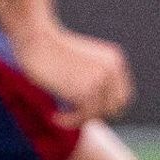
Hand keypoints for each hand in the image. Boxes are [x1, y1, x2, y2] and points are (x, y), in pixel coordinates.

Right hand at [12, 22, 133, 125]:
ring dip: (77, 119)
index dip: (105, 107)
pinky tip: (55, 115)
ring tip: (59, 114)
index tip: (85, 110)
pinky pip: (83, 117)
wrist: (37, 39)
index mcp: (115, 61)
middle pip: (114, 109)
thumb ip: (93, 79)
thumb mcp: (82, 62)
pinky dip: (69, 121)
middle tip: (73, 114)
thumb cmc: (50, 50)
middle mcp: (113, 70)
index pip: (122, 97)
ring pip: (97, 114)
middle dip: (94, 114)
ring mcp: (102, 81)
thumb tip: (98, 111)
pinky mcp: (86, 91)